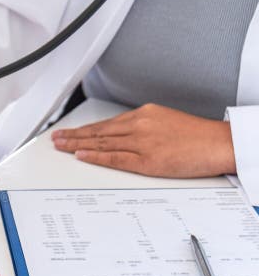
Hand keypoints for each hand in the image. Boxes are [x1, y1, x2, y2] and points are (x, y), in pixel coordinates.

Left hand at [52, 103, 236, 177]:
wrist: (220, 143)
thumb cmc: (198, 136)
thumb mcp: (166, 121)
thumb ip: (144, 126)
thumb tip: (126, 134)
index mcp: (143, 114)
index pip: (106, 123)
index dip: (84, 129)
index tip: (69, 131)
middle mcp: (139, 125)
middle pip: (98, 131)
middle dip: (74, 135)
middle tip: (56, 138)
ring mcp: (141, 142)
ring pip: (102, 143)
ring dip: (78, 144)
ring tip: (61, 146)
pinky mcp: (147, 160)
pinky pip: (115, 158)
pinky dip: (96, 157)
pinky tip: (81, 155)